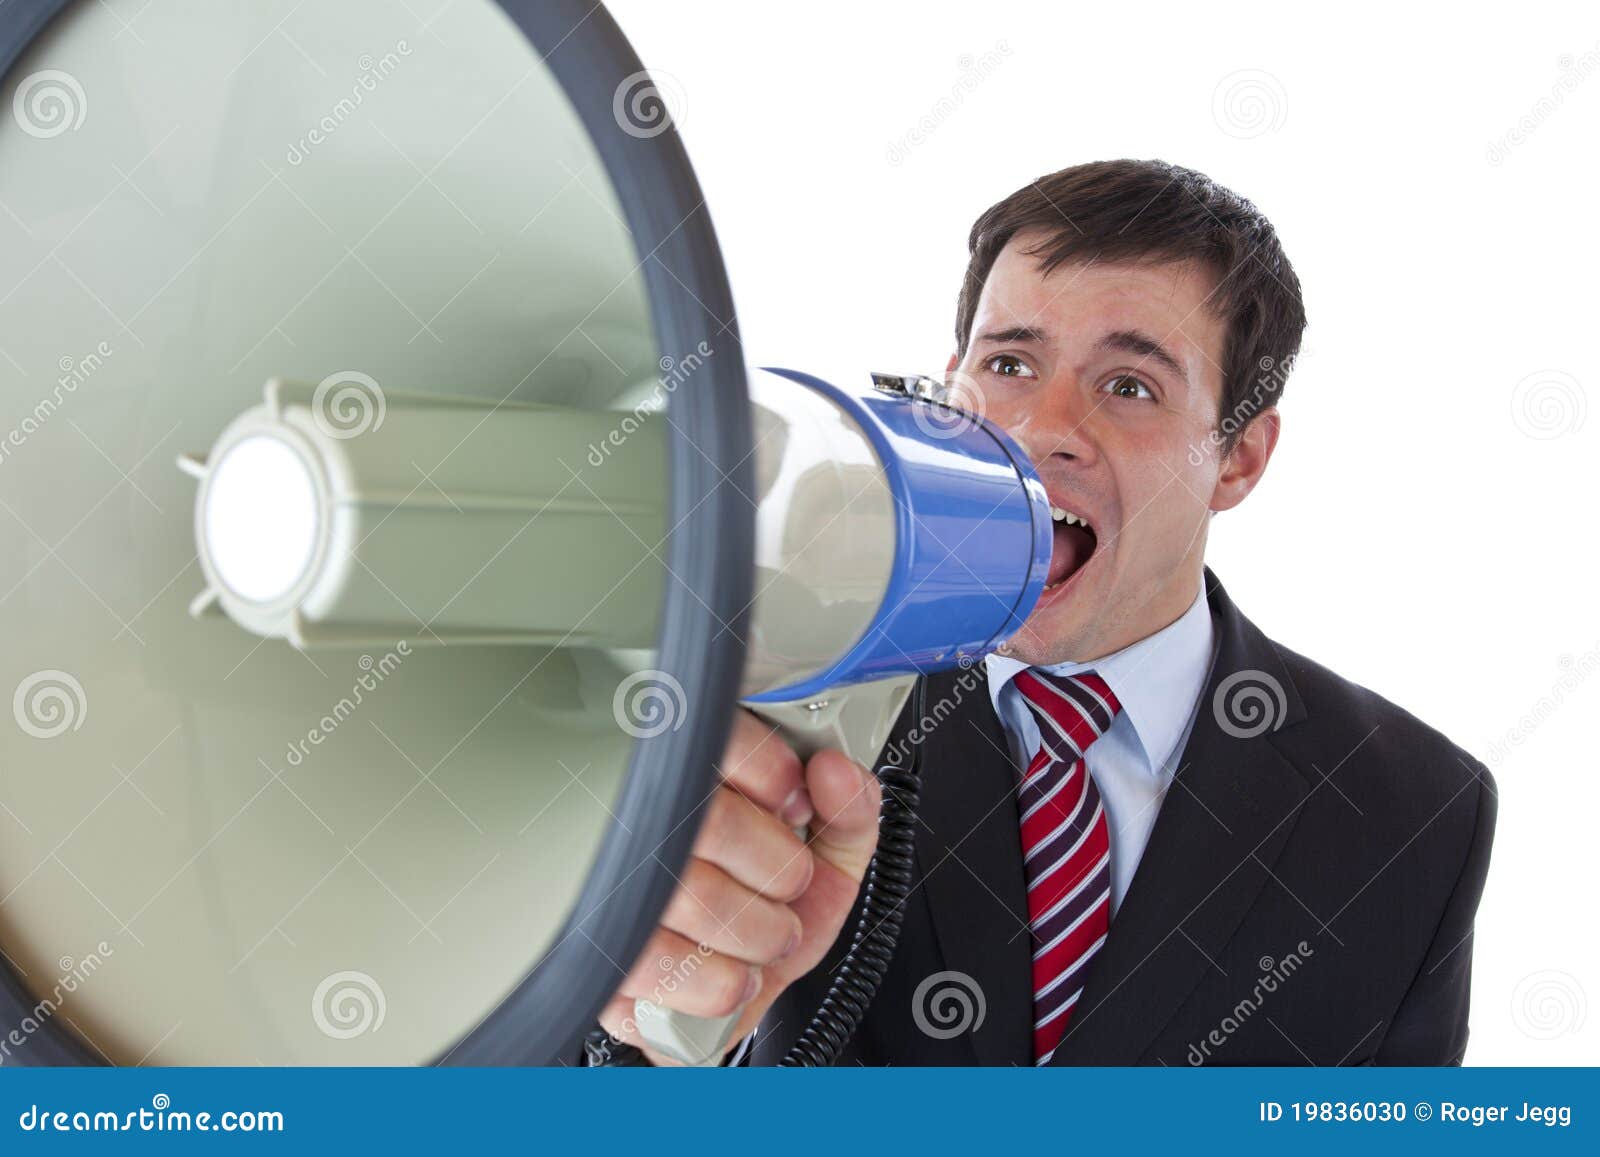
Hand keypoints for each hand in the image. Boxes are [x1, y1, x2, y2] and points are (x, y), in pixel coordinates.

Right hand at [597, 708, 880, 1063]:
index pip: (718, 738)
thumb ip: (847, 808)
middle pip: (713, 822)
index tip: (796, 806)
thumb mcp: (824, 850)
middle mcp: (633, 821)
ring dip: (757, 932)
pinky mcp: (594, 960)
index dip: (773, 773)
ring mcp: (605, 890)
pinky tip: (732, 973)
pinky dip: (719, 983)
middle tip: (790, 885)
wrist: (729, 992)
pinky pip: (655, 966)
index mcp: (688, 773)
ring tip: (768, 937)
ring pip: (689, 896)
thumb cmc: (766, 904)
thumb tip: (834, 772)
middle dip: (780, 869)